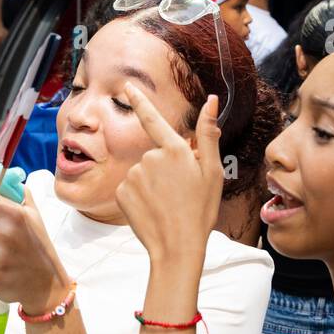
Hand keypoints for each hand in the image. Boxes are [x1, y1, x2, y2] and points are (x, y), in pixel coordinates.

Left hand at [115, 88, 221, 261]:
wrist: (177, 247)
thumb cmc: (200, 210)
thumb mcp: (212, 171)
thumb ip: (208, 133)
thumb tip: (211, 100)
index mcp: (174, 150)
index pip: (152, 118)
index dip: (139, 100)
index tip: (127, 86)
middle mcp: (150, 158)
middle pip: (155, 155)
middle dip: (165, 168)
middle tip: (180, 191)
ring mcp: (133, 176)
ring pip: (143, 173)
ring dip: (153, 184)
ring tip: (167, 203)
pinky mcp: (121, 193)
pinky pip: (131, 188)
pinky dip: (140, 196)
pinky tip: (152, 209)